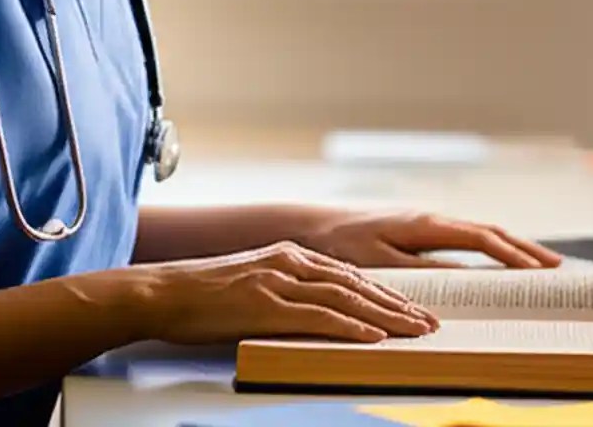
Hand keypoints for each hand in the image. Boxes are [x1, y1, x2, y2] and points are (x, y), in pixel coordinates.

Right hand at [130, 241, 440, 344]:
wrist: (163, 291)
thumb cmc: (202, 295)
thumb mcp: (253, 283)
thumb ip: (286, 291)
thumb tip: (317, 312)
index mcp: (289, 254)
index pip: (351, 274)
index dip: (386, 293)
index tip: (413, 309)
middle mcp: (290, 261)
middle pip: (357, 284)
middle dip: (398, 305)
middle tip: (430, 323)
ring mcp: (279, 281)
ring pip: (346, 299)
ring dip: (386, 317)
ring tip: (415, 332)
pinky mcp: (266, 304)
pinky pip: (318, 317)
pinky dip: (350, 328)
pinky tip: (373, 338)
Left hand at [301, 210, 563, 268]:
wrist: (315, 225)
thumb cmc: (342, 245)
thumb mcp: (381, 263)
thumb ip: (423, 271)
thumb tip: (466, 279)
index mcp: (426, 225)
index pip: (482, 238)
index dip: (513, 255)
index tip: (540, 272)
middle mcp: (432, 218)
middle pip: (490, 231)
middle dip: (525, 248)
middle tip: (558, 267)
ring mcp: (428, 222)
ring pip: (480, 232)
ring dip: (511, 246)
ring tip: (540, 264)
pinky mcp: (420, 229)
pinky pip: (466, 237)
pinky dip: (490, 247)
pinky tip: (499, 260)